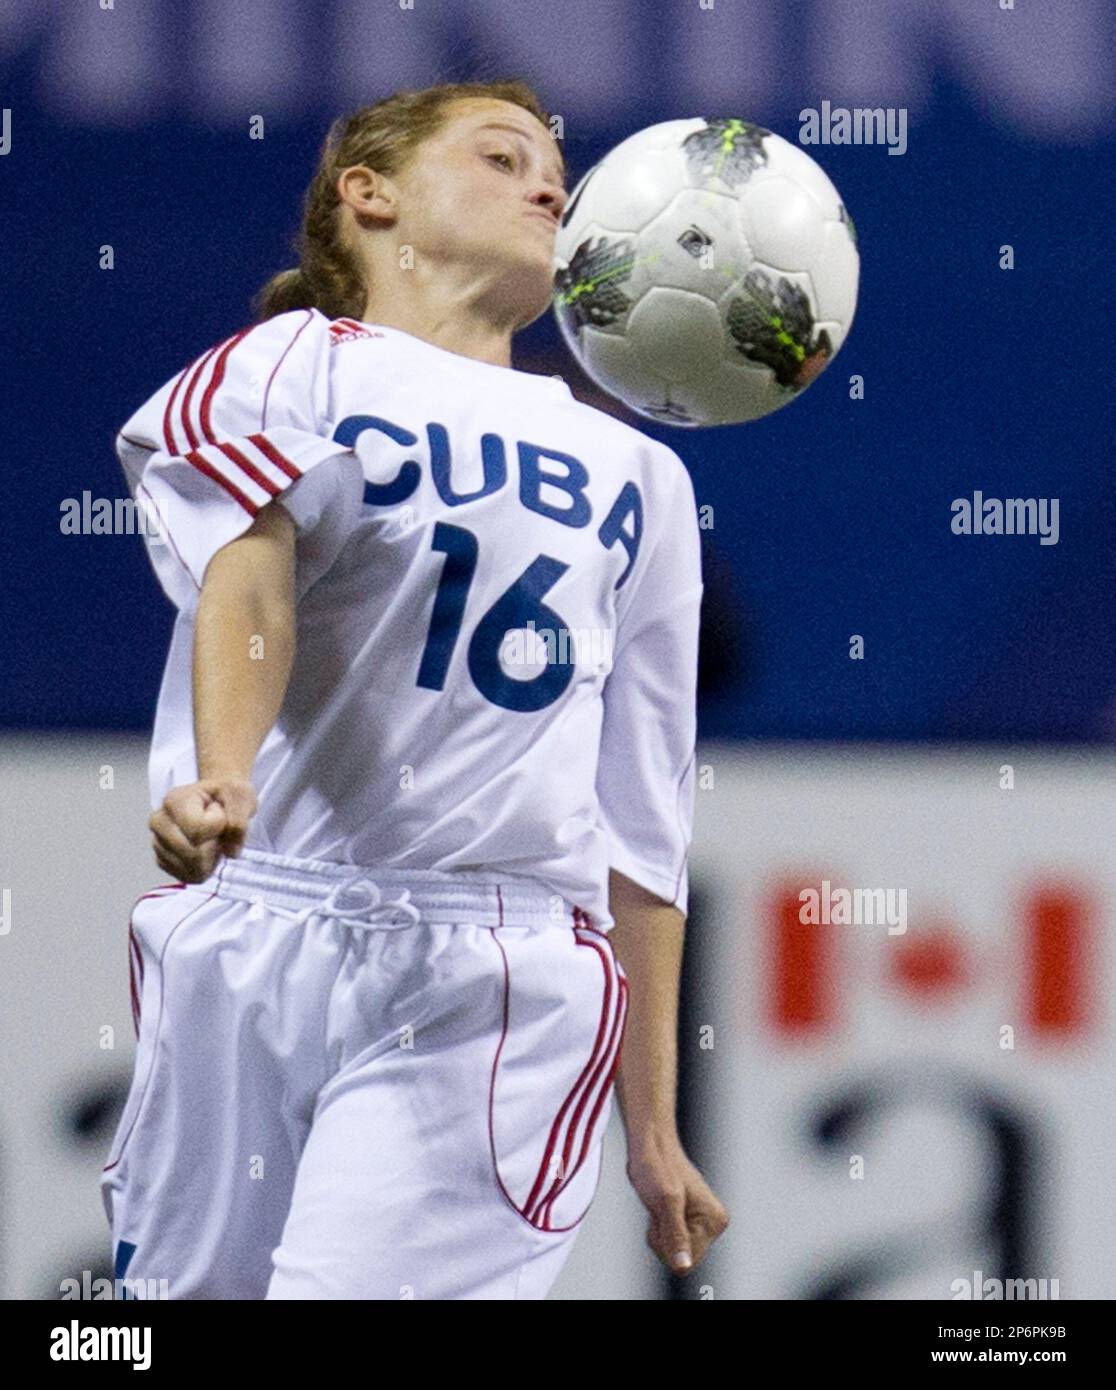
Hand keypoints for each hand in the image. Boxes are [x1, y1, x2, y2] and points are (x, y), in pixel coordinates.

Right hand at [148, 778, 257, 882]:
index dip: (219, 825)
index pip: (197, 830)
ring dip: (210, 858)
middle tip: (217, 828)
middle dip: (214, 846)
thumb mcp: (241, 796)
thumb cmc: (227, 795)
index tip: (219, 810)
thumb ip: (239, 822)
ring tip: (211, 838)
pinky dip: (203, 868)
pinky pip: (188, 876)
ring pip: (191, 868)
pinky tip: (205, 850)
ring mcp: (158, 842)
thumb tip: (231, 853)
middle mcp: (159, 821)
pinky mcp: (163, 861)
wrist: (217, 799)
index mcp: (175, 800)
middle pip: (192, 853)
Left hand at [626, 1129, 728, 1275]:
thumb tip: (683, 1266)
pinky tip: (658, 1208)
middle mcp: (712, 1223)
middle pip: (681, 1259)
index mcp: (714, 1220)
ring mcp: (699, 1222)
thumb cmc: (657, 1166)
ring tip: (658, 1205)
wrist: (649, 1145)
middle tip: (659, 1208)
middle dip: (662, 1238)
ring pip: (672, 1252)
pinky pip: (668, 1242)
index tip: (663, 1215)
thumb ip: (675, 1235)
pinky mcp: (686, 1220)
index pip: (688, 1261)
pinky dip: (657, 1228)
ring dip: (658, 1232)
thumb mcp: (665, 1202)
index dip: (668, 1243)